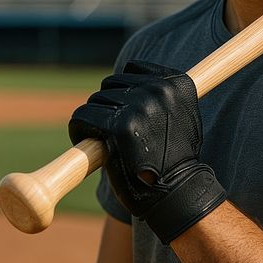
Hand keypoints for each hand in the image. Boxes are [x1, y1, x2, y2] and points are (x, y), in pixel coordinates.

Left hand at [68, 60, 225, 243]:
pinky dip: (78, 129)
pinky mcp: (118, 126)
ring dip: (92, 119)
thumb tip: (143, 84)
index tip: (124, 109)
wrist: (177, 192)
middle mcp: (159, 90)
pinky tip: (85, 141)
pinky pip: (83, 117)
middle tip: (109, 130)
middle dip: (107, 106)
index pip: (134, 69)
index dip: (124, 91)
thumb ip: (166, 98)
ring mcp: (139, 106)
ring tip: (100, 139)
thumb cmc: (178, 161)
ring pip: (95, 101)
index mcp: (177, 84)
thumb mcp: (184, 118)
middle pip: (111, 84)